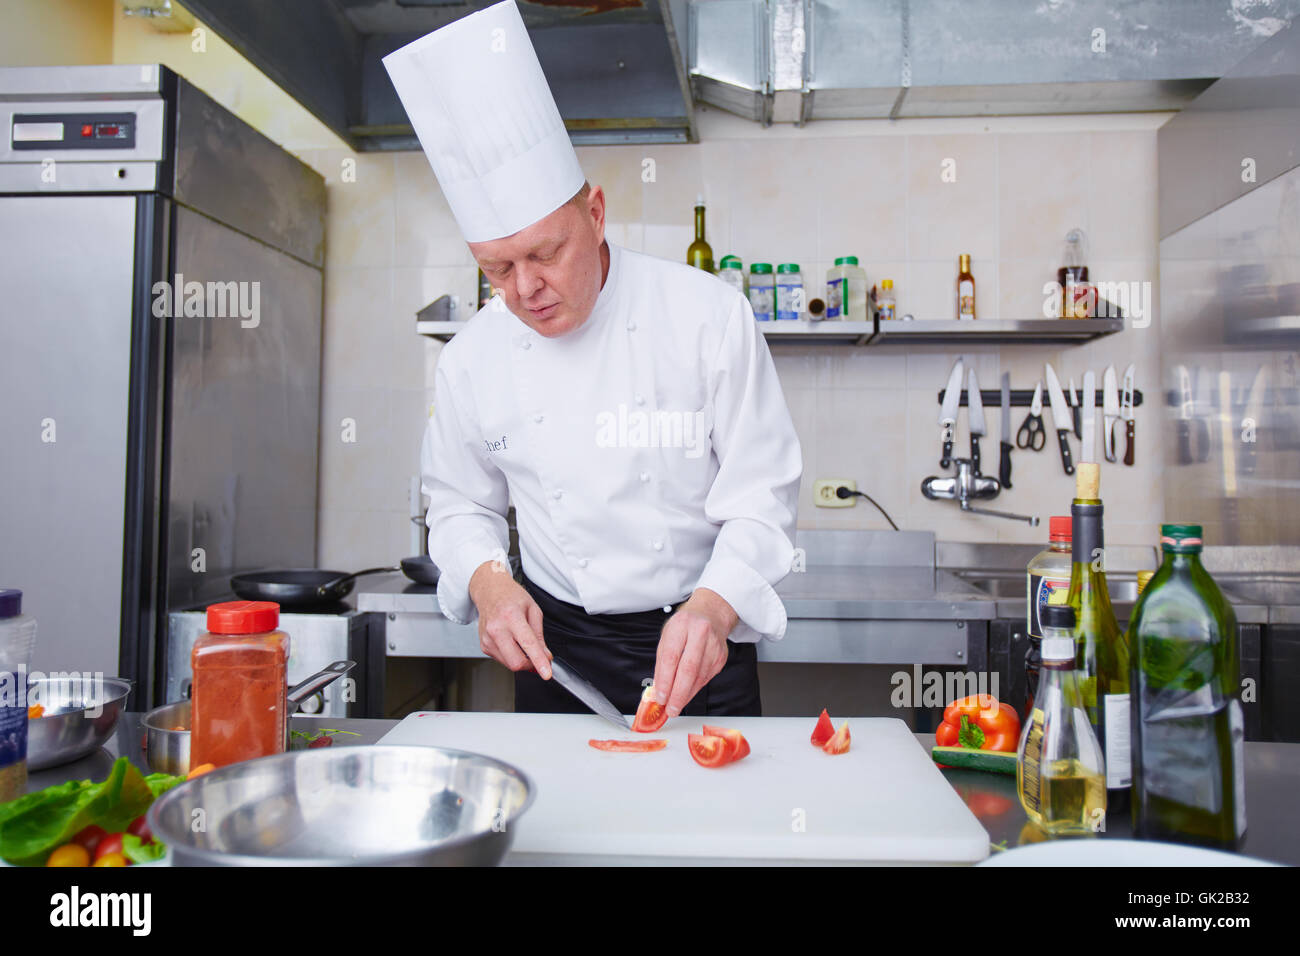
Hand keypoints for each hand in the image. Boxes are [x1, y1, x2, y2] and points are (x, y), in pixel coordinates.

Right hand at [468, 560, 551, 678]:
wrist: (489, 591)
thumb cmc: (511, 596)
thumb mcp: (533, 609)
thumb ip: (540, 635)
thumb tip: (545, 655)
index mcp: (511, 617)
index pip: (528, 644)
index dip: (539, 662)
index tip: (546, 674)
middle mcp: (496, 629)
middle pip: (516, 662)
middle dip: (531, 665)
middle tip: (538, 658)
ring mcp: (488, 639)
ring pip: (509, 664)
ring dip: (521, 660)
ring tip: (522, 643)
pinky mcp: (484, 646)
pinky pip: (502, 660)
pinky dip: (511, 656)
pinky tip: (511, 642)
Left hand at [652, 588, 738, 717]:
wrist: (710, 614)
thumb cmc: (685, 626)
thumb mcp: (667, 636)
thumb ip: (662, 662)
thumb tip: (658, 689)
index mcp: (681, 625)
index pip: (671, 657)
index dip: (665, 681)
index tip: (660, 696)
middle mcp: (700, 633)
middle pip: (688, 670)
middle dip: (678, 694)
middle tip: (670, 709)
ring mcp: (714, 645)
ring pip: (699, 677)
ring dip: (686, 695)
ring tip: (676, 705)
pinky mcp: (721, 656)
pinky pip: (706, 678)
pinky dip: (695, 689)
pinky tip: (688, 693)